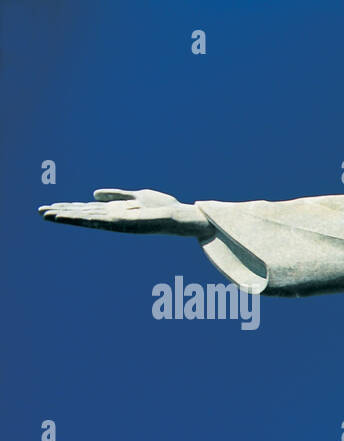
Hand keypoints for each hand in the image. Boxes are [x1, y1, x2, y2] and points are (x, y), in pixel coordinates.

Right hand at [39, 188, 214, 238]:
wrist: (182, 216)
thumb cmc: (164, 207)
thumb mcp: (137, 196)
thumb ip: (117, 195)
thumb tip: (93, 194)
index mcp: (116, 211)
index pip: (88, 209)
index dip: (69, 208)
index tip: (50, 207)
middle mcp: (115, 218)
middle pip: (84, 215)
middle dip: (63, 213)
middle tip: (40, 212)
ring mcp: (119, 222)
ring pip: (88, 219)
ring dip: (69, 216)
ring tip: (48, 214)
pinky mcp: (126, 223)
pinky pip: (102, 220)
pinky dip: (87, 218)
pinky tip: (73, 216)